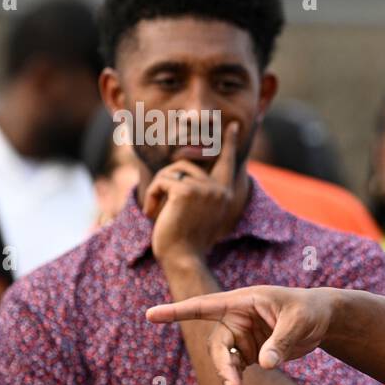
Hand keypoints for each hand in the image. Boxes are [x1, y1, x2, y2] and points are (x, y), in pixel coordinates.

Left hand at [143, 121, 239, 263]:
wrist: (183, 258)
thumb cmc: (185, 241)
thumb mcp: (196, 212)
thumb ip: (197, 192)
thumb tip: (182, 171)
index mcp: (225, 194)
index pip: (227, 162)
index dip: (228, 142)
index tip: (233, 126)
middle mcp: (220, 189)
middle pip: (186, 165)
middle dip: (166, 182)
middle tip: (156, 207)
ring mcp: (206, 189)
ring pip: (172, 172)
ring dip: (157, 191)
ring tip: (156, 212)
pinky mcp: (187, 191)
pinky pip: (161, 181)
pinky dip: (151, 196)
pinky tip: (152, 214)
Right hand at [146, 285, 334, 384]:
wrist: (323, 320)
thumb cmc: (310, 311)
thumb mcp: (299, 322)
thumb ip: (281, 341)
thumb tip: (264, 365)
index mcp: (243, 302)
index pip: (204, 305)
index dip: (177, 311)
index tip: (150, 315)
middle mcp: (237, 320)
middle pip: (217, 344)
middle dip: (222, 366)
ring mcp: (242, 338)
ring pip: (225, 361)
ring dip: (229, 380)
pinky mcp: (250, 353)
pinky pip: (237, 371)